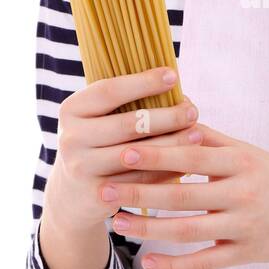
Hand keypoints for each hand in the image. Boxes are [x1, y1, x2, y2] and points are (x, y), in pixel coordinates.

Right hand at [43, 66, 202, 234]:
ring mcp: (81, 168)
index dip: (143, 82)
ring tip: (198, 134)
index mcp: (72, 109)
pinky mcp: (96, 194)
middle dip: (165, 116)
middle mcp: (70, 137)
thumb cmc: (99, 143)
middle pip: (127, 124)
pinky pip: (139, 182)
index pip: (110, 91)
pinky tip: (187, 162)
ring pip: (136, 155)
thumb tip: (174, 83)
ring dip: (172, 144)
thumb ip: (128, 102)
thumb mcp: (100, 119)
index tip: (173, 75)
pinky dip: (166, 171)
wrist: (74, 194)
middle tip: (193, 111)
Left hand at [106, 123, 268, 268]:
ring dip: (147, 228)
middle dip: (139, 192)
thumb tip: (175, 114)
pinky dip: (174, 265)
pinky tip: (147, 261)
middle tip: (104, 187)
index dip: (157, 154)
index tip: (123, 148)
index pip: (192, 156)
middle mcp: (243, 194)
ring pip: (187, 230)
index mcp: (241, 162)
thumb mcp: (250, 152)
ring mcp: (243, 226)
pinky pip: (203, 263)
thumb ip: (213, 139)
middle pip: (182, 194)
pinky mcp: (244, 254)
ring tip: (116, 222)